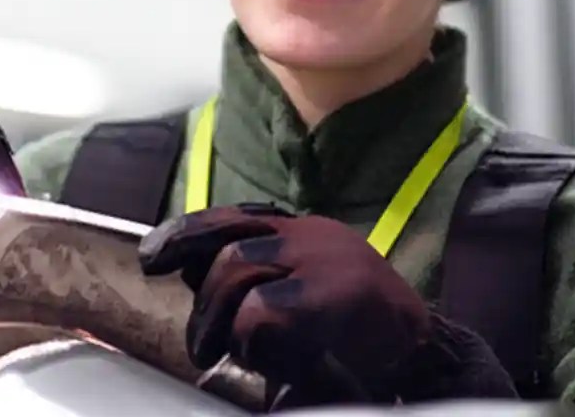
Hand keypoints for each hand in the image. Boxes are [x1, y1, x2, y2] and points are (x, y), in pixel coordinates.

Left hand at [138, 204, 517, 406]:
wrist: (422, 353)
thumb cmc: (355, 333)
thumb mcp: (301, 293)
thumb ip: (255, 278)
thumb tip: (190, 272)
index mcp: (302, 230)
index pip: (231, 216)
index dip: (185, 234)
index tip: (152, 259)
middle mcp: (313, 235)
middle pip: (229, 248)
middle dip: (205, 300)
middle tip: (204, 347)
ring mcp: (327, 259)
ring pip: (239, 271)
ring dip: (225, 321)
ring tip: (242, 355)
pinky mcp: (337, 294)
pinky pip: (264, 310)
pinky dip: (257, 340)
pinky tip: (280, 358)